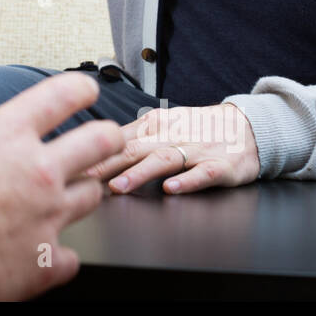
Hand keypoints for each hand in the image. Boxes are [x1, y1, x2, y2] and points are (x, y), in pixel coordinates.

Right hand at [0, 73, 122, 300]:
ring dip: (84, 192)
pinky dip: (61, 255)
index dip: (80, 87)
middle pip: (100, 142)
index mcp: (8, 134)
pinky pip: (71, 257)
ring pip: (92, 196)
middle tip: (108, 138)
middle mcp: (39, 171)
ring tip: (73, 194)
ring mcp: (47, 216)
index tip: (85, 90)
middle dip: (109, 137)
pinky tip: (48, 253)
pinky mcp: (45, 260)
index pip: (61, 95)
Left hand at [90, 103, 260, 194]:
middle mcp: (172, 135)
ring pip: (164, 159)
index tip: (67, 165)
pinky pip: (203, 174)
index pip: (117, 139)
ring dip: (140, 173)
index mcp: (154, 126)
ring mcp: (197, 150)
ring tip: (118, 186)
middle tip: (81, 178)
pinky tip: (171, 189)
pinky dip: (188, 181)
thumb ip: (132, 139)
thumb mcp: (163, 127)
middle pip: (134, 148)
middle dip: (105, 163)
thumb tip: (91, 151)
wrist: (248, 126)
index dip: (91, 153)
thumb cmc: (198, 130)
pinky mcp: (221, 165)